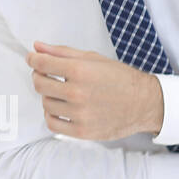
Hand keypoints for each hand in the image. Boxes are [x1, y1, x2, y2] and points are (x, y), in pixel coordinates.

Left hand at [27, 42, 164, 140]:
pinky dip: (52, 115)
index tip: (33, 59)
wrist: (145, 103)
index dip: (33, 60)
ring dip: (48, 96)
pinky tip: (61, 108)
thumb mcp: (93, 58)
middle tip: (47, 75)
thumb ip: (61, 52)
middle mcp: (77, 93)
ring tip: (61, 92)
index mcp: (80, 71)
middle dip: (39, 76)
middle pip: (39, 84)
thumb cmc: (119, 78)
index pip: (41, 64)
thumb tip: (36, 46)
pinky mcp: (82, 131)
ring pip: (45, 104)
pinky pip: (52, 124)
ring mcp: (80, 114)